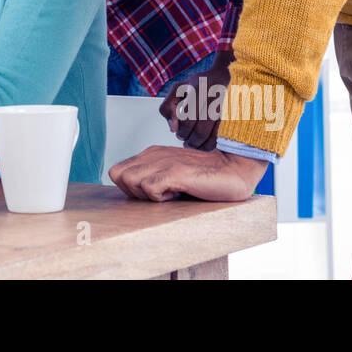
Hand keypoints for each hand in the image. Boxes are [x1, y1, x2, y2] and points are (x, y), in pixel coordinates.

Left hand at [108, 145, 267, 201]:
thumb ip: (155, 177)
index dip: (129, 188)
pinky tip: (177, 193)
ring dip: (145, 194)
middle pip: (118, 175)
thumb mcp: (173, 173)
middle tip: (157, 194)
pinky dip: (159, 197)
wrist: (233, 169)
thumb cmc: (206, 176)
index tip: (150, 193)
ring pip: (129, 181)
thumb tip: (136, 194)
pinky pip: (149, 189)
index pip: (117, 171)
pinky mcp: (175, 172)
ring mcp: (163, 162)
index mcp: (151, 154)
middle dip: (132, 191)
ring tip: (169, 193)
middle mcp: (153, 155)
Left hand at [158, 49, 233, 149]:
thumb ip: (167, 108)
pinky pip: (221, 139)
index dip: (181, 131)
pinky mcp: (233, 118)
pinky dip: (210, 146)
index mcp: (199, 90)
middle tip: (185, 139)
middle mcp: (215, 99)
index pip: (188, 120)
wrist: (225, 76)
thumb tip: (172, 130)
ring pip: (212, 138)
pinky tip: (204, 143)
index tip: (179, 131)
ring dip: (199, 146)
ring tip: (193, 143)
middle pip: (200, 132)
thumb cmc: (196, 85)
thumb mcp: (177, 89)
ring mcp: (226, 109)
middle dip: (189, 140)